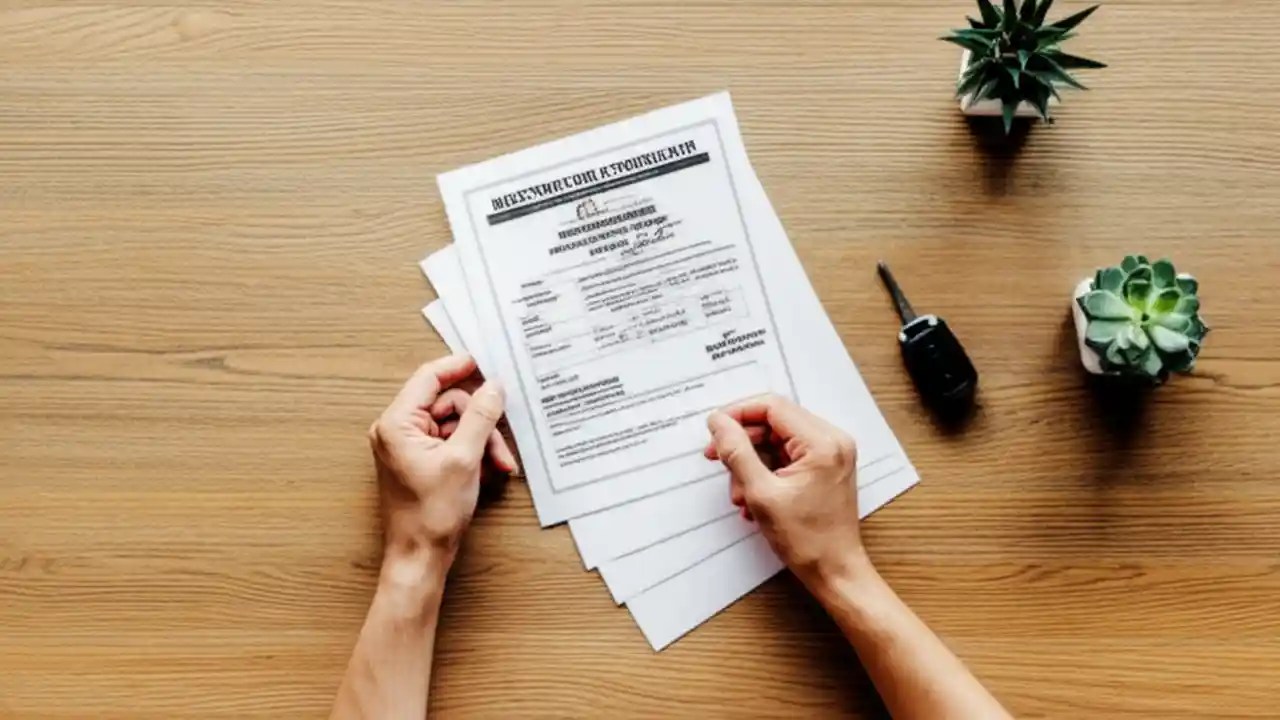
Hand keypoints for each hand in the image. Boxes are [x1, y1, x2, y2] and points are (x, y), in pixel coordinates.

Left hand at [368, 354, 517, 578]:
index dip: (458, 367)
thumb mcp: (465, 459)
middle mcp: (397, 431)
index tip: (484, 362)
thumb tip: (494, 387)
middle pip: (448, 404)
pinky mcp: (420, 461)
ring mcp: (408, 447)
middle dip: (479, 422)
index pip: (428, 378)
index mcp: (397, 424)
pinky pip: (452, 443)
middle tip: (499, 446)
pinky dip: (473, 453)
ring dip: (481, 441)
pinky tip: (489, 470)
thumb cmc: (431, 514)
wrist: (420, 557)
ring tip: (499, 465)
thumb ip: (481, 417)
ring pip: (455, 425)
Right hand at [703, 394, 865, 589]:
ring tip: (741, 493)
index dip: (737, 414)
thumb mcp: (761, 494)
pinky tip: (754, 497)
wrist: (835, 572)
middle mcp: (832, 441)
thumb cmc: (807, 541)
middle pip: (774, 421)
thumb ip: (737, 452)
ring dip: (752, 461)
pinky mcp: (826, 466)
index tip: (714, 430)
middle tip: (718, 460)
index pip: (772, 407)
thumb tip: (718, 422)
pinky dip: (766, 470)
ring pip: (777, 439)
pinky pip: (787, 455)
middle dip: (743, 442)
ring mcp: (831, 454)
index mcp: (822, 443)